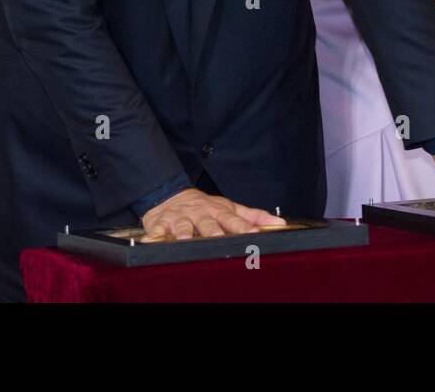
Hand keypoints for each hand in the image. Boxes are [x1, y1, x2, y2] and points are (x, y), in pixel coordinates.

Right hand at [139, 187, 284, 239]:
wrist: (171, 196)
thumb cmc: (205, 206)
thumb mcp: (229, 207)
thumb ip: (253, 216)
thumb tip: (279, 223)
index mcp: (218, 211)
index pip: (233, 220)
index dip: (244, 227)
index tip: (255, 234)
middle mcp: (200, 214)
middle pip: (207, 223)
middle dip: (213, 231)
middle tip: (219, 239)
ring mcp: (180, 218)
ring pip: (182, 226)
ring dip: (184, 233)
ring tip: (185, 240)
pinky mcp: (160, 223)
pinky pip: (157, 229)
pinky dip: (155, 234)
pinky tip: (155, 238)